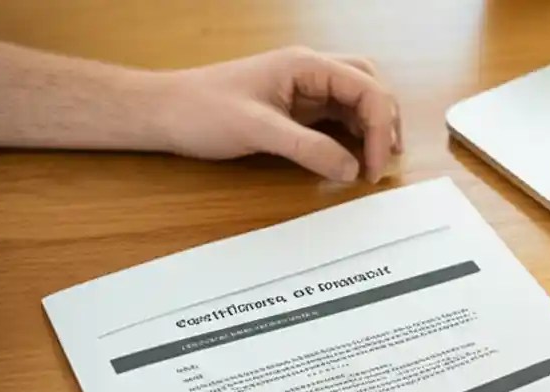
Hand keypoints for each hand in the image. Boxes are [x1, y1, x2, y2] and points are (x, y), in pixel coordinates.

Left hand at [154, 47, 402, 181]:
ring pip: (358, 99)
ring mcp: (304, 87)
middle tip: (384, 160)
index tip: (372, 167)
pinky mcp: (297, 106)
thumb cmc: (201, 111)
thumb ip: (308, 149)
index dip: (380, 129)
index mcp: (305, 65)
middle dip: (386, 121)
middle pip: (370, 86)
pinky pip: (339, 115)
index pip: (367, 90)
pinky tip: (354, 155)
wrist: (163, 112)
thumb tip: (351, 168)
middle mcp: (310, 70)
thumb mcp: (258, 130)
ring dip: (373, 127)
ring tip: (375, 160)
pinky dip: (354, 134)